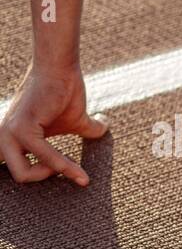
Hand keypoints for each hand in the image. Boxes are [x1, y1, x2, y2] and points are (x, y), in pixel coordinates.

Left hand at [1, 63, 105, 184]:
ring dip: (55, 175)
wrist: (60, 68)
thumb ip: (87, 131)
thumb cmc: (65, 91)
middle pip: (18, 176)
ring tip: (77, 173)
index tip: (73, 173)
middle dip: (45, 179)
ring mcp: (11, 132)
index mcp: (14, 138)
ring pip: (23, 174)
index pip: (20, 169)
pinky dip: (65, 166)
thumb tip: (105, 130)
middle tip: (69, 171)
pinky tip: (80, 172)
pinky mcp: (23, 127)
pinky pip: (44, 156)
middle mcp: (5, 136)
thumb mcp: (76, 121)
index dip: (45, 175)